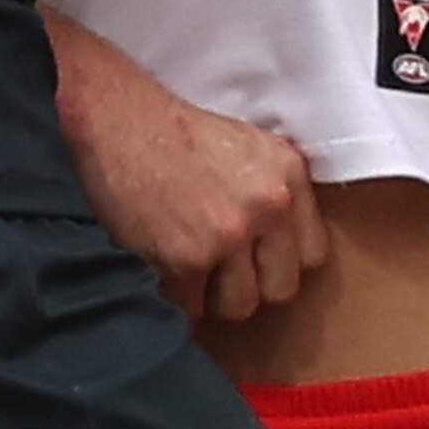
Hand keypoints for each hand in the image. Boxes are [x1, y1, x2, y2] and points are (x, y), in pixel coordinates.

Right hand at [52, 17, 325, 323]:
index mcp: (288, 173)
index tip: (255, 260)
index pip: (312, 255)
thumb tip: (279, 247)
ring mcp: (229, 234)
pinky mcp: (188, 258)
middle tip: (218, 272)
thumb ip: (272, 191)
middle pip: (280, 289)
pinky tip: (160, 269)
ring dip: (211, 298)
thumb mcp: (245, 147)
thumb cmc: (171, 134)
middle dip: (249, 287)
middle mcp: (268, 204)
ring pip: (239, 306)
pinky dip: (175, 297)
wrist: (115, 121)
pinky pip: (193, 307)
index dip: (279, 264)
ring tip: (186, 270)